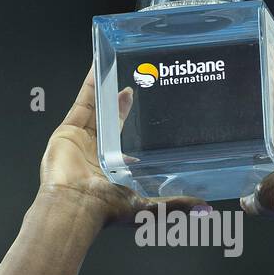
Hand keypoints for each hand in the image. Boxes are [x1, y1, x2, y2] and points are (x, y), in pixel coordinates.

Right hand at [39, 65, 209, 226]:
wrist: (76, 206)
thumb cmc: (107, 210)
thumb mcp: (149, 208)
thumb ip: (175, 204)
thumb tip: (205, 206)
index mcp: (113, 170)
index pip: (126, 142)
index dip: (136, 126)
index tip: (149, 109)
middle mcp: (96, 153)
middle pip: (111, 120)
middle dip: (121, 102)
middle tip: (136, 82)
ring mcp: (82, 140)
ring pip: (97, 107)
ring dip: (106, 86)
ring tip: (117, 64)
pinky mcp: (68, 130)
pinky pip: (83, 101)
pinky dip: (90, 84)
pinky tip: (100, 66)